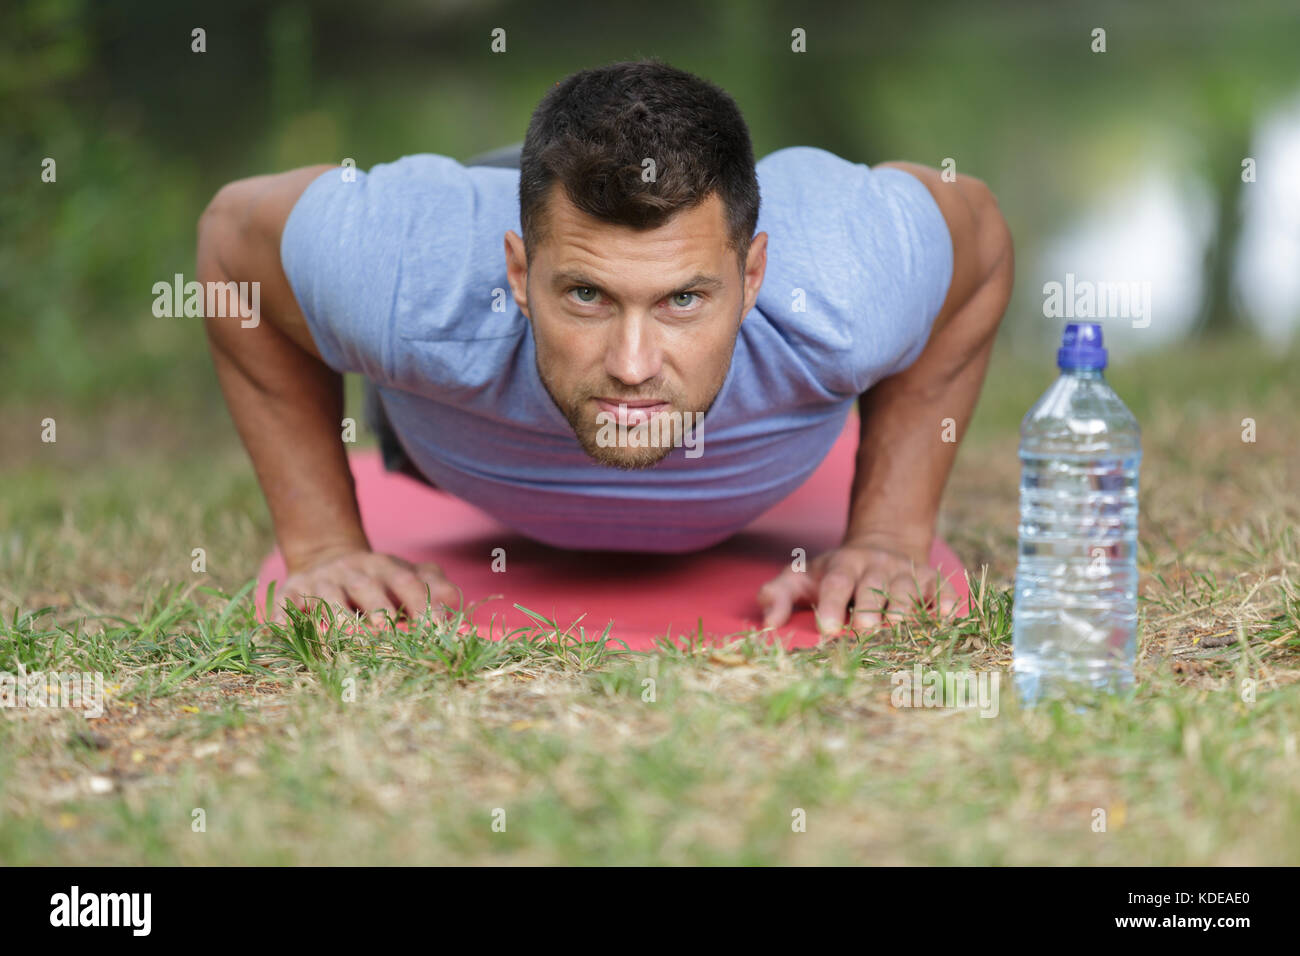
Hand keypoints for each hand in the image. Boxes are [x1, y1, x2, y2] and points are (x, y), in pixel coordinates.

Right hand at [270, 548, 460, 626]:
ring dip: (340, 618)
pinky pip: (284, 607)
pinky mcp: (289, 595)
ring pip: (328, 598)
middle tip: (390, 632)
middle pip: (367, 587)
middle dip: (379, 609)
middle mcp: (351, 571)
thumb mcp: (406, 576)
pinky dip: (284, 621)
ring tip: (352, 639)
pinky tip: (285, 635)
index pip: (407, 581)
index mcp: (384, 566)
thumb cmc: (378, 580)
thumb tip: (455, 600)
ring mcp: (319, 582)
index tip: (437, 629)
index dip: (422, 603)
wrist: (325, 558)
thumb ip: (433, 585)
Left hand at [756, 536, 959, 636]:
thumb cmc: (835, 574)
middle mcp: (878, 566)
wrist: (883, 547)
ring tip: (898, 629)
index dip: (832, 604)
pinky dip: (947, 604)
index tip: (826, 629)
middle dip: (870, 608)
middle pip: (874, 586)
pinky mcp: (934, 582)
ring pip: (907, 589)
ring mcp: (907, 573)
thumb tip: (766, 624)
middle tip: (864, 631)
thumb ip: (778, 595)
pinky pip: (944, 592)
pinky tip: (947, 619)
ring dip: (904, 609)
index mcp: (845, 564)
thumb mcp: (802, 577)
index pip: (837, 582)